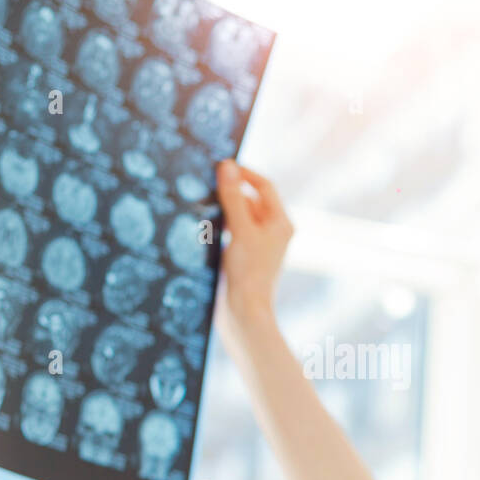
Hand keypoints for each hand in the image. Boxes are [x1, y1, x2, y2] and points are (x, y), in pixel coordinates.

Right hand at [214, 160, 292, 332]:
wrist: (244, 314)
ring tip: (199, 202)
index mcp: (280, 223)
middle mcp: (272, 232)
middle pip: (250, 200)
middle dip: (230, 191)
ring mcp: (257, 245)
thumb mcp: (241, 230)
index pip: (264, 186)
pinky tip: (200, 225)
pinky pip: (230, 232)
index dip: (244, 173)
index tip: (221, 165)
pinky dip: (217, 225)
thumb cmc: (249, 273)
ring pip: (238, 216)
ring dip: (221, 208)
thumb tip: (227, 166)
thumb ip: (233, 197)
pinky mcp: (242, 257)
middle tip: (205, 181)